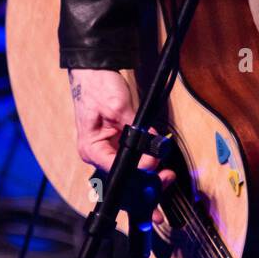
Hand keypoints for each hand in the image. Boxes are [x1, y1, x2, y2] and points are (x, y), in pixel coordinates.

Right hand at [68, 69, 175, 205]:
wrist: (94, 72)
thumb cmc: (98, 87)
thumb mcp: (118, 107)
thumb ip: (135, 129)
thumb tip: (152, 146)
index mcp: (91, 149)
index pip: (116, 172)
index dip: (139, 172)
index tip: (155, 165)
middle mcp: (98, 154)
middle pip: (123, 180)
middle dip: (145, 185)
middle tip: (166, 180)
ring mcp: (109, 151)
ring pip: (131, 174)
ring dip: (149, 174)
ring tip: (166, 173)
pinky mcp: (119, 144)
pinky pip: (135, 159)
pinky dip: (148, 161)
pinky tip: (159, 155)